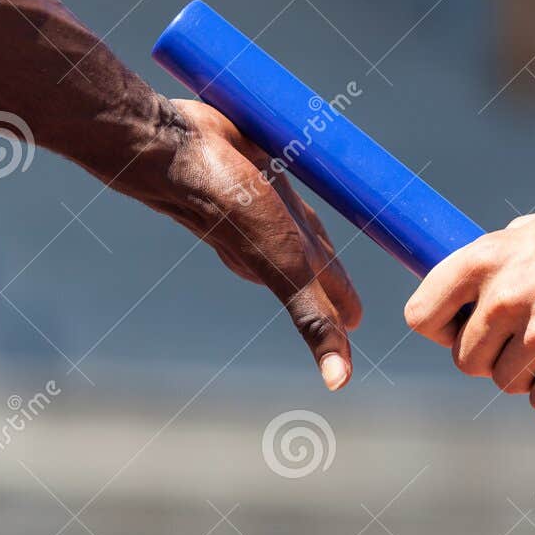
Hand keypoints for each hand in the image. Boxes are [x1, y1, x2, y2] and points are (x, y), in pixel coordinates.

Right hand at [105, 98, 362, 389]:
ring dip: (311, 232)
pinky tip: (284, 177)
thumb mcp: (286, 269)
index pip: (324, 290)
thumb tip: (340, 383)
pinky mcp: (253, 162)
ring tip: (320, 243)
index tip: (357, 321)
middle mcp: (274, 235)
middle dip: (331, 276)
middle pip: (315, 256)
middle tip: (346, 292)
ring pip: (298, 219)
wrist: (177, 150)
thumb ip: (314, 320)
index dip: (343, 301)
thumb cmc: (230, 210)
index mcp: (288, 263)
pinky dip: (292, 183)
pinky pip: (283, 177)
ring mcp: (261, 200)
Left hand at [404, 193, 534, 414]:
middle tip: (521, 345)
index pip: (422, 314)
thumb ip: (501, 258)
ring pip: (505, 384)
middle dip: (489, 359)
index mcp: (488, 258)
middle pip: (466, 360)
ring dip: (524, 379)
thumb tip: (469, 287)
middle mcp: (506, 297)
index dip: (439, 330)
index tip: (459, 330)